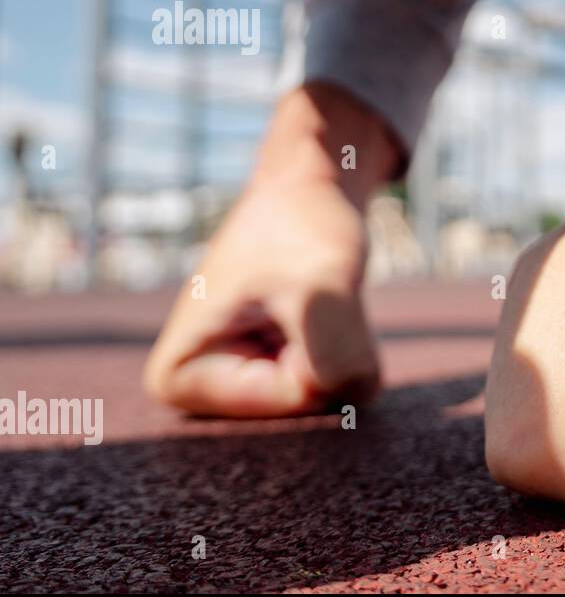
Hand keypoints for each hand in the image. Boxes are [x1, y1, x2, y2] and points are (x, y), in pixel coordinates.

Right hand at [144, 84, 398, 416]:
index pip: (289, 398)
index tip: (288, 294)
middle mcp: (202, 398)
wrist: (310, 187)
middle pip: (310, 408)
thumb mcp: (321, 285)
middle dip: (332, 352)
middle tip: (306, 295)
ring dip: (346, 344)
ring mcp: (242, 391)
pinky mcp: (278, 379)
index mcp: (178, 380)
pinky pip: (344, 385)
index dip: (316, 345)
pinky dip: (354, 345)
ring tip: (311, 299)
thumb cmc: (301, 226)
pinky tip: (322, 310)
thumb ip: (334, 352)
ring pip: (334, 398)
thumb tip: (350, 399)